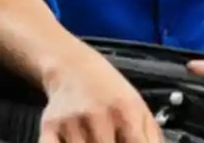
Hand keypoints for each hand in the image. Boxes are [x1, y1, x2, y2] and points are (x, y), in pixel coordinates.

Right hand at [39, 47, 162, 142]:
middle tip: (108, 141)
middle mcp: (99, 116)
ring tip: (94, 139)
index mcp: (126, 112)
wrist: (73, 67)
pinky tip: (73, 142)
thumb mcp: (139, 108)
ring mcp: (72, 122)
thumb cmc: (111, 93)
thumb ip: (154, 138)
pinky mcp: (49, 126)